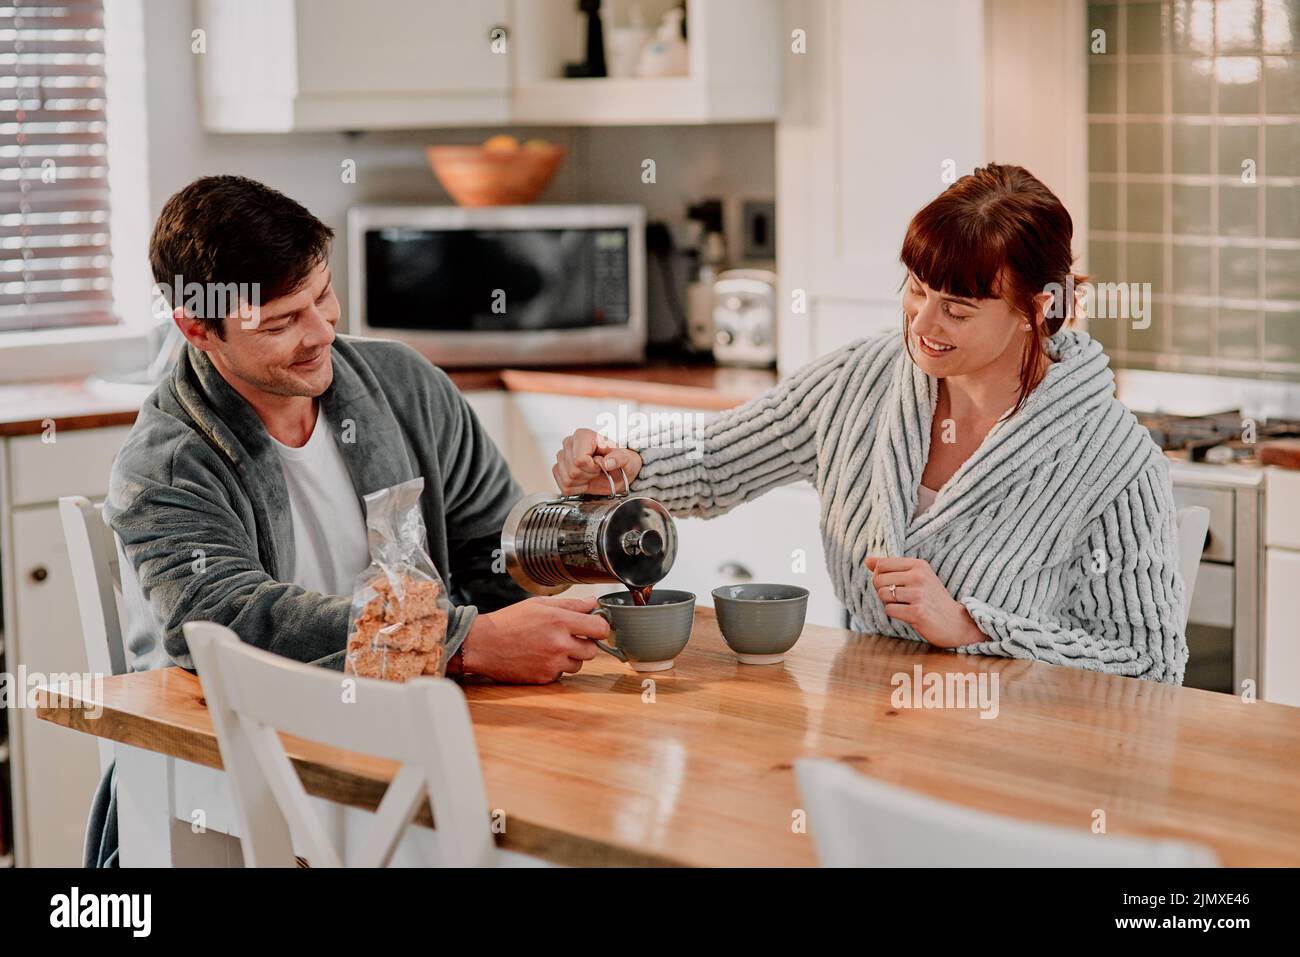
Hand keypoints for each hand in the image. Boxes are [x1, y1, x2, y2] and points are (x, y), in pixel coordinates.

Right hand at [461, 596, 610, 683]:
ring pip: (579, 664)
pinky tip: (540, 657)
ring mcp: (552, 663)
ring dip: (571, 657)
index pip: (600, 628)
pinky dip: (555, 667)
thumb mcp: (539, 604)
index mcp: (560, 621)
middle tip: (569, 637)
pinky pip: (561, 674)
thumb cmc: (509, 622)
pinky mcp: (545, 678)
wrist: (483, 645)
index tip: (594, 626)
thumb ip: (570, 604)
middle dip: (585, 643)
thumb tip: (592, 603)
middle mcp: (559, 644)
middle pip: (593, 650)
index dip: (599, 626)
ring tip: (551, 646)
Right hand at [553, 428, 642, 494]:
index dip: (592, 467)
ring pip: (568, 479)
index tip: (601, 465)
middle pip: (573, 470)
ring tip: (592, 474)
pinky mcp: (558, 472)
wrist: (618, 469)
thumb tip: (608, 462)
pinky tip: (585, 480)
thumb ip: (619, 458)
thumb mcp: (627, 458)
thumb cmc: (619, 460)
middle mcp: (569, 444)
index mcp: (583, 436)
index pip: (579, 460)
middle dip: (589, 475)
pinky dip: (578, 488)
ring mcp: (562, 458)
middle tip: (598, 470)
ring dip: (583, 481)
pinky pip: (564, 487)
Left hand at [865, 556, 985, 647]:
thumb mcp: (916, 577)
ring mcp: (918, 594)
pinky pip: (889, 610)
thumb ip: (891, 568)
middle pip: (878, 580)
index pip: (882, 564)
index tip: (891, 583)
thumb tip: (867, 560)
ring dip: (889, 603)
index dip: (879, 576)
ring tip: (905, 605)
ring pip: (882, 595)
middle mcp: (919, 576)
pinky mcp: (917, 612)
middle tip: (898, 598)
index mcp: (919, 565)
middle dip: (882, 591)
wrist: (956, 622)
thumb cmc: (932, 599)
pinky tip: (908, 613)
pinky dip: (894, 613)